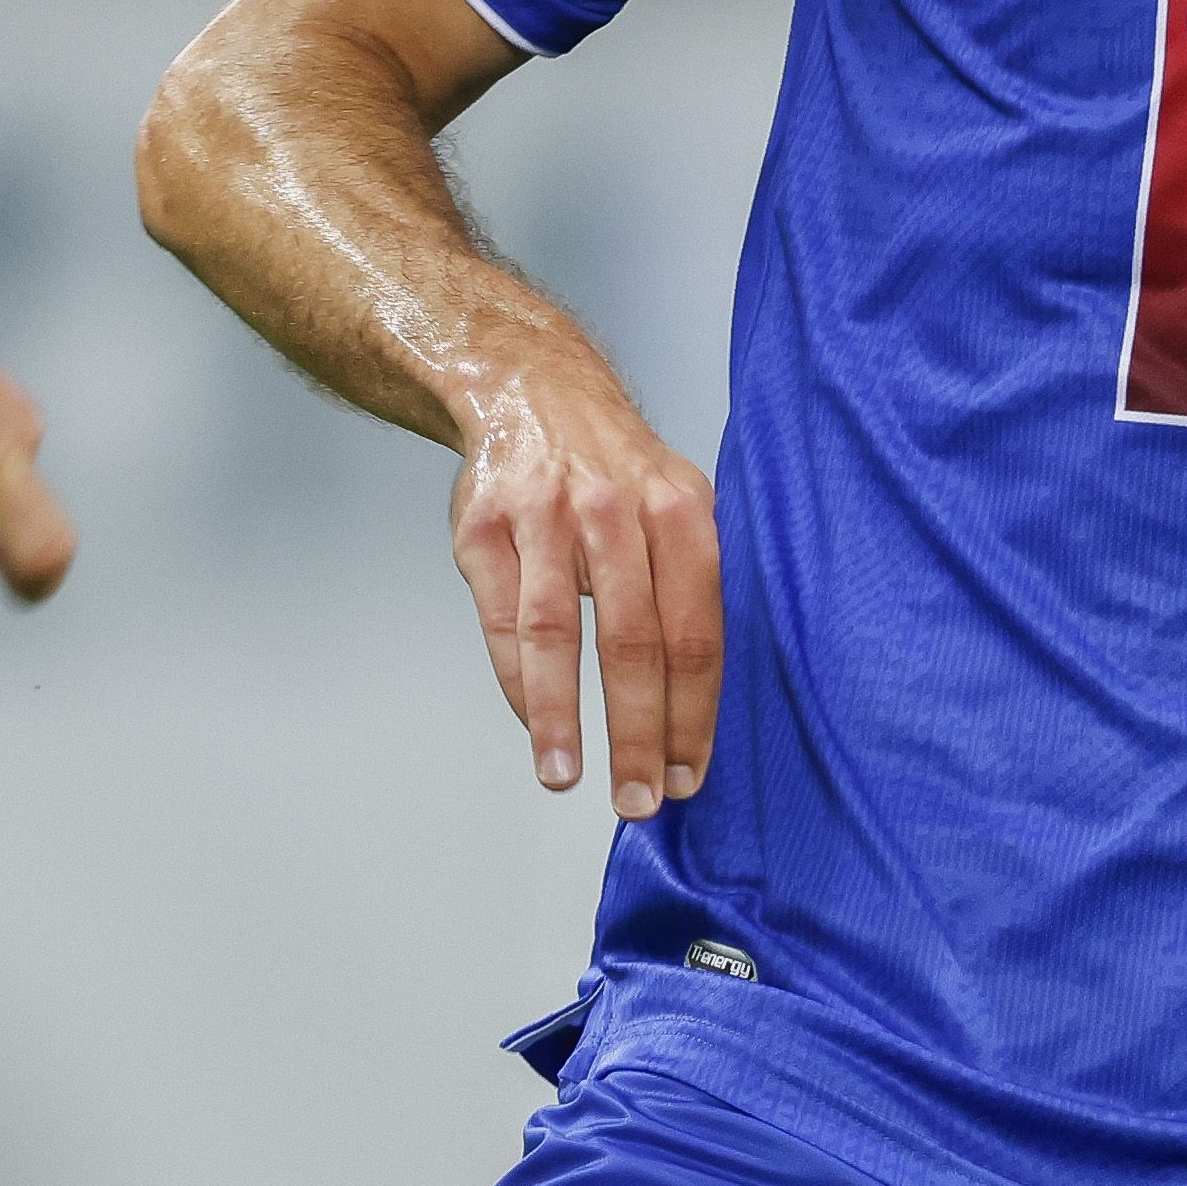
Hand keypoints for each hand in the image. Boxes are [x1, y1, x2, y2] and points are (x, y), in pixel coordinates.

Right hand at [452, 351, 723, 813]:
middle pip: (634, 644)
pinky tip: (537, 729)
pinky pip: (505, 623)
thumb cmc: (615, 469)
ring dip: (563, 720)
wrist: (531, 385)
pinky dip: (520, 685)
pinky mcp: (485, 528)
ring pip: (557, 636)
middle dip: (639, 734)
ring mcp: (543, 517)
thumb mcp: (678, 500)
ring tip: (569, 779)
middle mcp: (614, 511)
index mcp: (681, 511)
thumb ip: (693, 586)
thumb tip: (701, 706)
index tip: (690, 775)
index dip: (694, 715)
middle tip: (639, 800)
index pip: (696, 634)